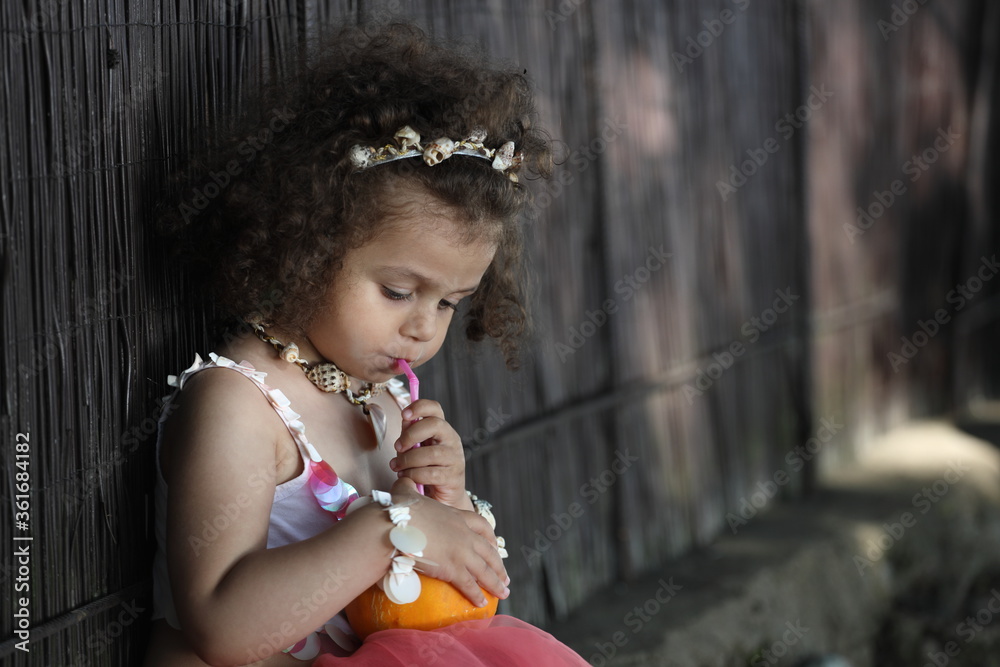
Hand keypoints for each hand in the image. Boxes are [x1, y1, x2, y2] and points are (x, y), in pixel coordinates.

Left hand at [389, 399, 470, 509]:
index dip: (419, 407)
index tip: (403, 414)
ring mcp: (455, 458)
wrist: (439, 499)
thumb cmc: (425, 470)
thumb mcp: (414, 450)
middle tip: (397, 447)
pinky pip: (429, 473)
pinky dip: (413, 475)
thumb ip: (409, 436)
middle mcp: (451, 440)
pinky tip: (406, 477)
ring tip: (397, 467)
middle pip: (435, 425)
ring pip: (430, 453)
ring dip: (408, 460)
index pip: (435, 408)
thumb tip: (405, 420)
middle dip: (411, 435)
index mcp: (441, 429)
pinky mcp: (453, 477)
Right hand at [389, 478, 508, 605]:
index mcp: (455, 516)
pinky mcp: (453, 568)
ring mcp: (461, 552)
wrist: (394, 526)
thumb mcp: (405, 492)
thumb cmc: (398, 510)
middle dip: (499, 565)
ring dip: (496, 582)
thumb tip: (404, 479)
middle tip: (506, 577)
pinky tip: (482, 603)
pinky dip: (476, 595)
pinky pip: (469, 585)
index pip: (481, 525)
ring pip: (485, 570)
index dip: (490, 536)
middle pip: (489, 551)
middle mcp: (464, 534)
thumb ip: (408, 486)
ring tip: (504, 593)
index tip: (495, 545)